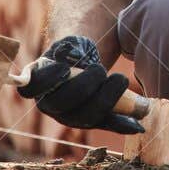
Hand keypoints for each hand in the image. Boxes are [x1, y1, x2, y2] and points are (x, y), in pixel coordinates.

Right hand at [17, 35, 143, 134]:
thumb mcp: (68, 45)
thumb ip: (69, 49)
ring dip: (107, 100)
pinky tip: (138, 123)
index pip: (31, 88)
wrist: (81, 59)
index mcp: (38, 85)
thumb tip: (75, 53)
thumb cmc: (72, 51)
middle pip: (63, 104)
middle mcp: (51, 105)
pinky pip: (106, 124)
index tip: (65, 67)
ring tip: (120, 79)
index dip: (47, 81)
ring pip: (86, 118)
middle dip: (85, 86)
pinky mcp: (92, 121)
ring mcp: (71, 116)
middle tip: (100, 68)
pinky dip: (123, 123)